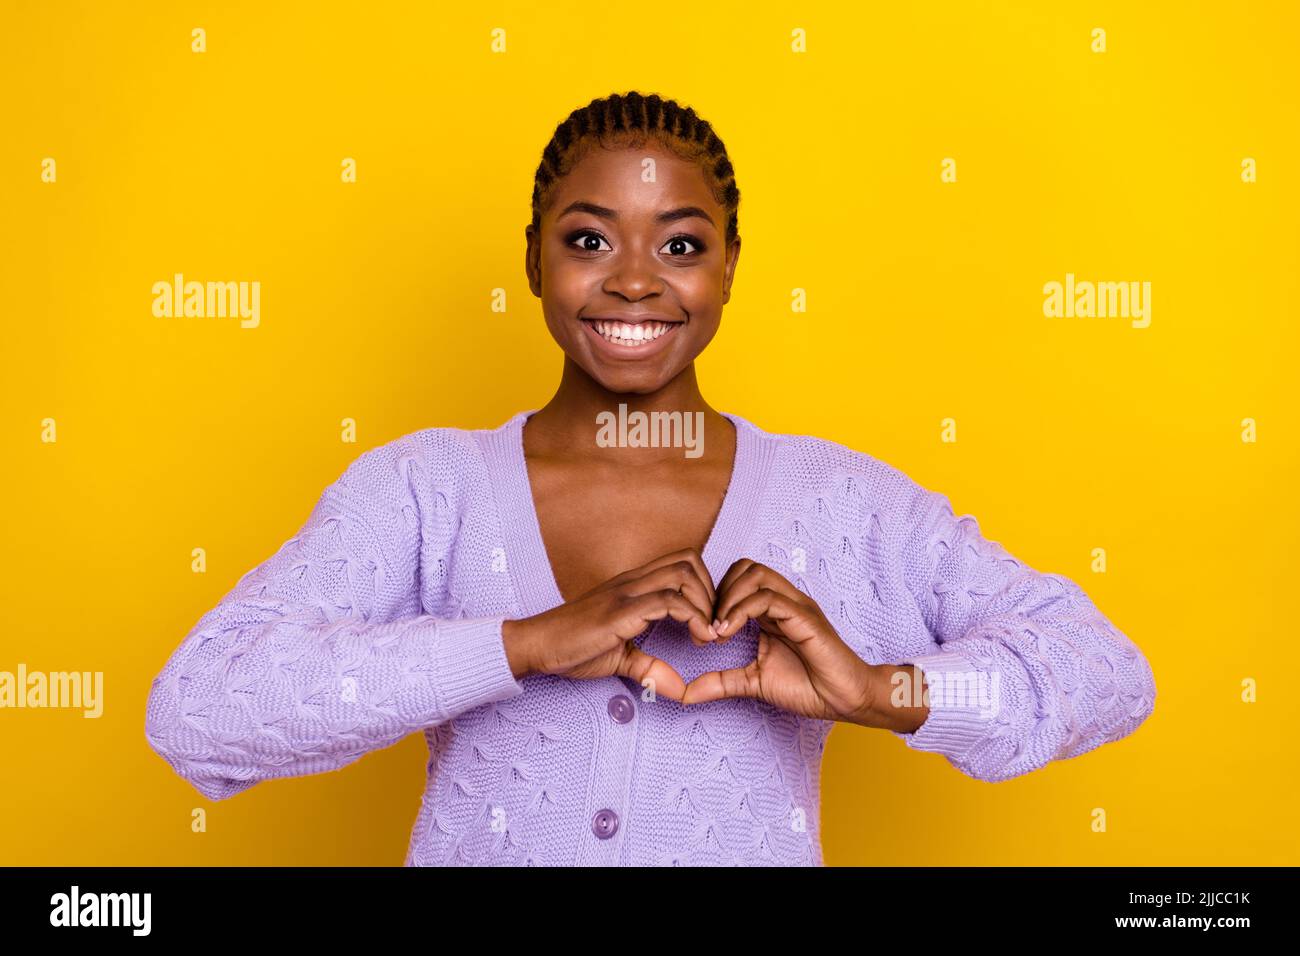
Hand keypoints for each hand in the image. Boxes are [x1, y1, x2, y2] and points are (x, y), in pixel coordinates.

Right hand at [501, 548, 717, 702]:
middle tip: (712, 626)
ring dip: (705, 603)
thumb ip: (650, 668)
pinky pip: (668, 601)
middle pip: (689, 560)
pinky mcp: (621, 611)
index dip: (704, 588)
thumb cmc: (572, 647)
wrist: (536, 645)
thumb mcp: (620, 658)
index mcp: (633, 585)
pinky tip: (697, 639)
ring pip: (683, 574)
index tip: (707, 624)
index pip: (681, 562)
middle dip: (711, 592)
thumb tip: (680, 689)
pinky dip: (693, 618)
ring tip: (707, 634)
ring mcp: (626, 593)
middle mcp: (632, 581)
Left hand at [680, 559, 881, 722]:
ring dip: (728, 598)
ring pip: (755, 574)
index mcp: (771, 611)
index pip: (738, 579)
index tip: (703, 632)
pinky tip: (729, 633)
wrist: (845, 700)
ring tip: (719, 630)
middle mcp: (783, 601)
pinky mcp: (804, 617)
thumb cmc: (808, 688)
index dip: (714, 599)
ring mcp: (795, 606)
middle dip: (719, 591)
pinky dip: (741, 612)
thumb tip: (685, 693)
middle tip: (709, 627)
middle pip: (744, 566)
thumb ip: (720, 682)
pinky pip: (768, 599)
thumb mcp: (752, 682)